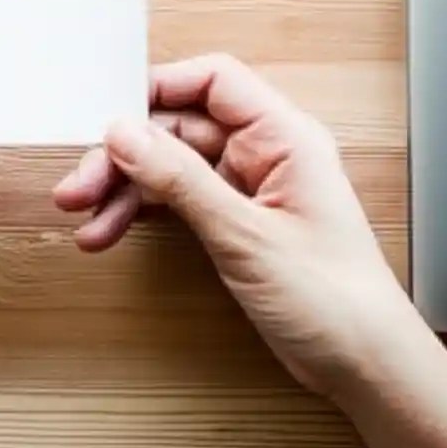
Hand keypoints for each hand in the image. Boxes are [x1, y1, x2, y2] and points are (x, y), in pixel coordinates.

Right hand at [53, 54, 409, 396]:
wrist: (365, 365)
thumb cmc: (335, 300)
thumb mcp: (246, 235)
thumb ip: (181, 180)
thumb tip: (126, 134)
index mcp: (285, 137)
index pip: (212, 82)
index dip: (157, 88)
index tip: (108, 115)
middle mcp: (266, 154)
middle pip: (179, 127)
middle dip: (126, 154)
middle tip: (81, 185)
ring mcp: (249, 189)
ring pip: (171, 167)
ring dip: (125, 189)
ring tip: (86, 216)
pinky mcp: (236, 223)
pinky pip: (178, 202)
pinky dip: (142, 214)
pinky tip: (109, 232)